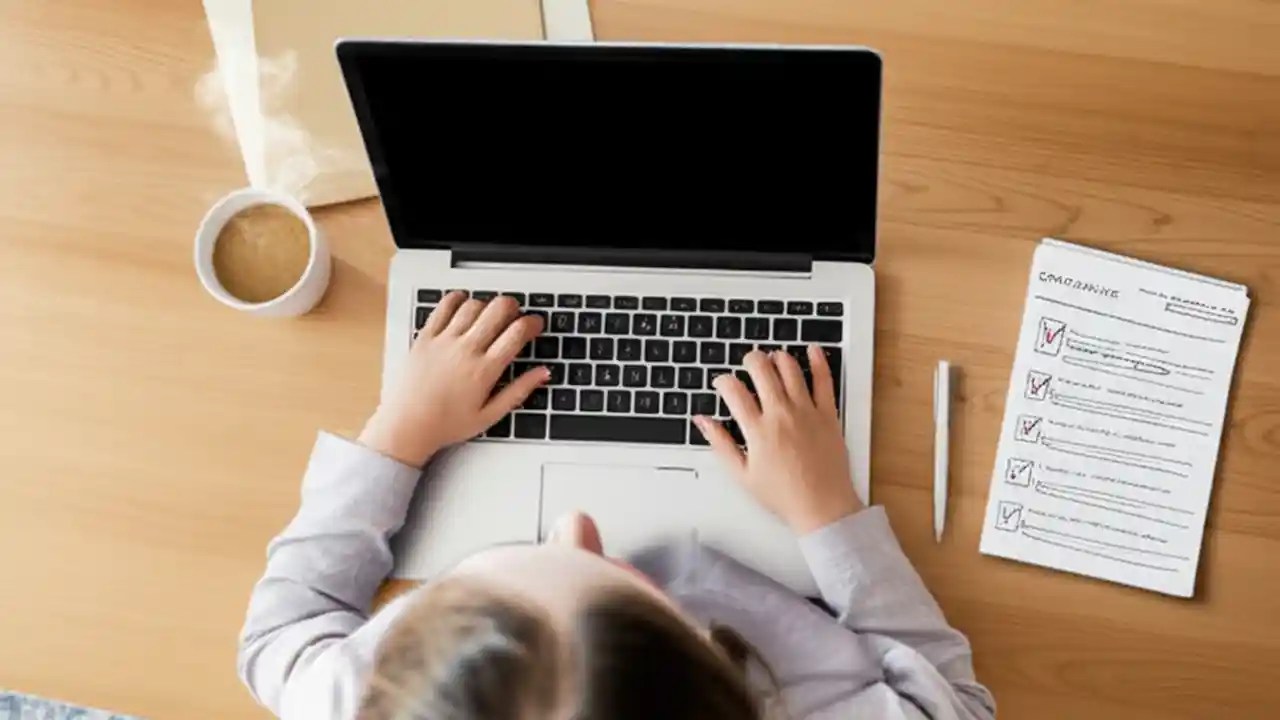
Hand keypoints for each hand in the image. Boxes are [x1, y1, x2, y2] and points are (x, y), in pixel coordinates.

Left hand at [358, 292, 547, 465]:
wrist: (406, 426)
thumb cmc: (446, 425)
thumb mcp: (490, 415)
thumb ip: (519, 391)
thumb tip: (542, 374)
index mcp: (485, 370)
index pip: (517, 333)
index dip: (532, 323)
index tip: (534, 324)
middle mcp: (466, 350)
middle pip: (498, 310)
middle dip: (513, 306)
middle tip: (514, 315)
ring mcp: (444, 341)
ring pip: (473, 305)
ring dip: (486, 304)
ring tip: (489, 314)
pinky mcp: (425, 338)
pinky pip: (443, 307)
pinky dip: (456, 299)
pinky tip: (463, 303)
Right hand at [694, 346, 860, 533]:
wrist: (823, 507)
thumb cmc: (783, 496)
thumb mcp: (741, 474)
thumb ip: (720, 443)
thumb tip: (702, 421)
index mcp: (757, 430)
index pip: (734, 390)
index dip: (723, 380)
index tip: (723, 382)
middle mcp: (781, 415)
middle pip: (761, 369)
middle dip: (750, 360)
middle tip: (748, 363)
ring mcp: (806, 411)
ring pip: (790, 368)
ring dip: (778, 357)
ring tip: (773, 359)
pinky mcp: (828, 414)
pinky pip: (824, 379)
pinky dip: (819, 360)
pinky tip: (813, 350)